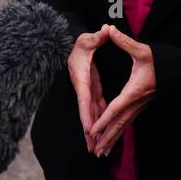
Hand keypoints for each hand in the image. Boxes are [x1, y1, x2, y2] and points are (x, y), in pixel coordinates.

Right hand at [68, 26, 109, 152]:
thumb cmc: (81, 41)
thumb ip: (98, 37)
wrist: (73, 44)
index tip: (88, 128)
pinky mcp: (92, 90)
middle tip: (92, 149)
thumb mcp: (88, 38)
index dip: (86, 113)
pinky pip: (97, 108)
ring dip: (93, 131)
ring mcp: (87, 90)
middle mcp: (82, 86)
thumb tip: (107, 30)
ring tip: (96, 148)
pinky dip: (99, 121)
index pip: (84, 97)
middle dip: (88, 131)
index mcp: (81, 75)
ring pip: (91, 113)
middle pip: (86, 112)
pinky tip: (103, 133)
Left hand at [89, 26, 156, 156]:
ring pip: (122, 127)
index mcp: (134, 91)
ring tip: (99, 153)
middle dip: (105, 138)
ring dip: (111, 140)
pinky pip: (126, 124)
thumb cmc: (159, 60)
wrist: (176, 71)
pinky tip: (110, 143)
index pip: (116, 108)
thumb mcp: (142, 50)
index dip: (103, 120)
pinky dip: (117, 134)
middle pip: (118, 124)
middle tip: (94, 151)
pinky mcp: (139, 107)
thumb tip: (109, 29)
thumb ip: (124, 41)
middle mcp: (136, 103)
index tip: (93, 130)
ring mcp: (139, 107)